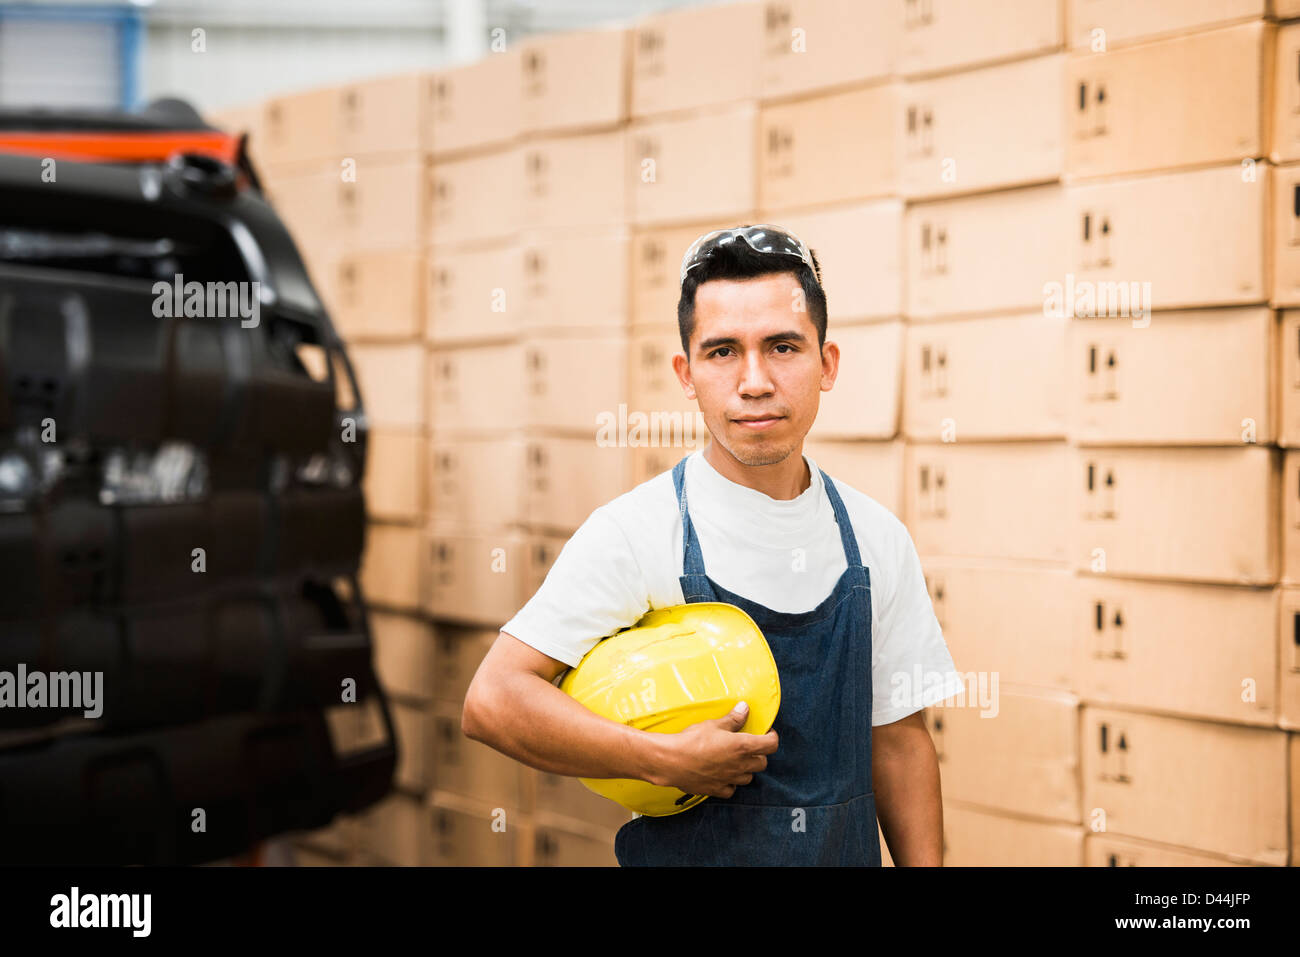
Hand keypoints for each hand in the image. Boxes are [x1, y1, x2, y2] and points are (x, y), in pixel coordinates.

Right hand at [655, 701, 778, 798]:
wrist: (672, 761)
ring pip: (748, 777)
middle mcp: (740, 765)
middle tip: (748, 746)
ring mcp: (730, 779)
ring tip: (735, 760)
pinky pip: (732, 789)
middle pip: (762, 762)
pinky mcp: (717, 789)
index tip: (766, 732)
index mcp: (742, 746)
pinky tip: (723, 775)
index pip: (771, 744)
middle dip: (759, 754)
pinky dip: (731, 783)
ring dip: (746, 769)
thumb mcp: (713, 725)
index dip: (771, 737)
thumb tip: (744, 708)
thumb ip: (733, 719)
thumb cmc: (692, 740)